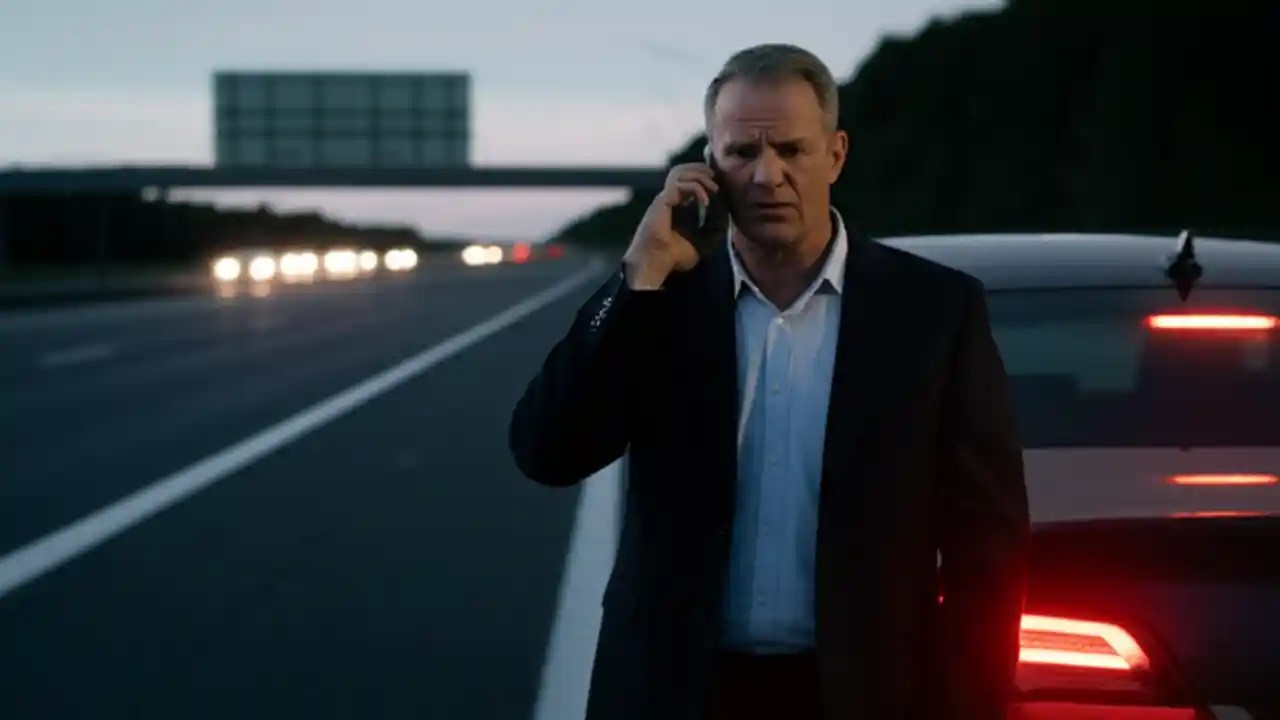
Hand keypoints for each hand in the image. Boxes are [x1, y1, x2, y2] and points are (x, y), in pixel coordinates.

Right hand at [622, 163, 719, 288]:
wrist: (657, 265)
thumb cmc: (675, 257)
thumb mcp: (704, 241)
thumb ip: (715, 226)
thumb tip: (725, 208)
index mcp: (677, 206)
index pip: (690, 181)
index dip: (706, 180)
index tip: (721, 191)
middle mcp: (669, 199)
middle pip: (683, 171)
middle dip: (702, 170)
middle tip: (716, 179)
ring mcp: (664, 198)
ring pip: (680, 172)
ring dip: (701, 176)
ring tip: (714, 188)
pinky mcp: (662, 201)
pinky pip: (681, 184)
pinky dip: (697, 189)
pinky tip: (706, 203)